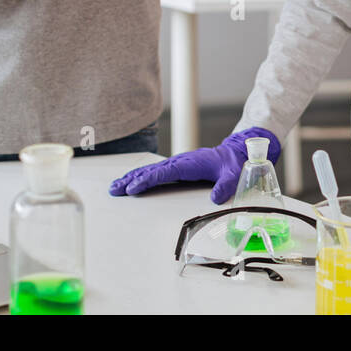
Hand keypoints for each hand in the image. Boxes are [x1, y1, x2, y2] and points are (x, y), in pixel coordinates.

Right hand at [108, 127, 279, 202]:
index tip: (134, 188)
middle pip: (152, 171)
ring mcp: (177, 164)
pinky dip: (141, 177)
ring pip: (150, 171)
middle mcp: (180, 162)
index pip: (165, 172)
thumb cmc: (232, 164)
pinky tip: (131, 183)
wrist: (235, 153)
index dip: (148, 180)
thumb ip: (225, 186)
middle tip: (115, 189)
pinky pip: (156, 173)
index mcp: (190, 164)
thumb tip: (216, 197)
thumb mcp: (234, 175)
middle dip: (132, 179)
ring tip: (115, 187)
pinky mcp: (177, 168)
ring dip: (132, 178)